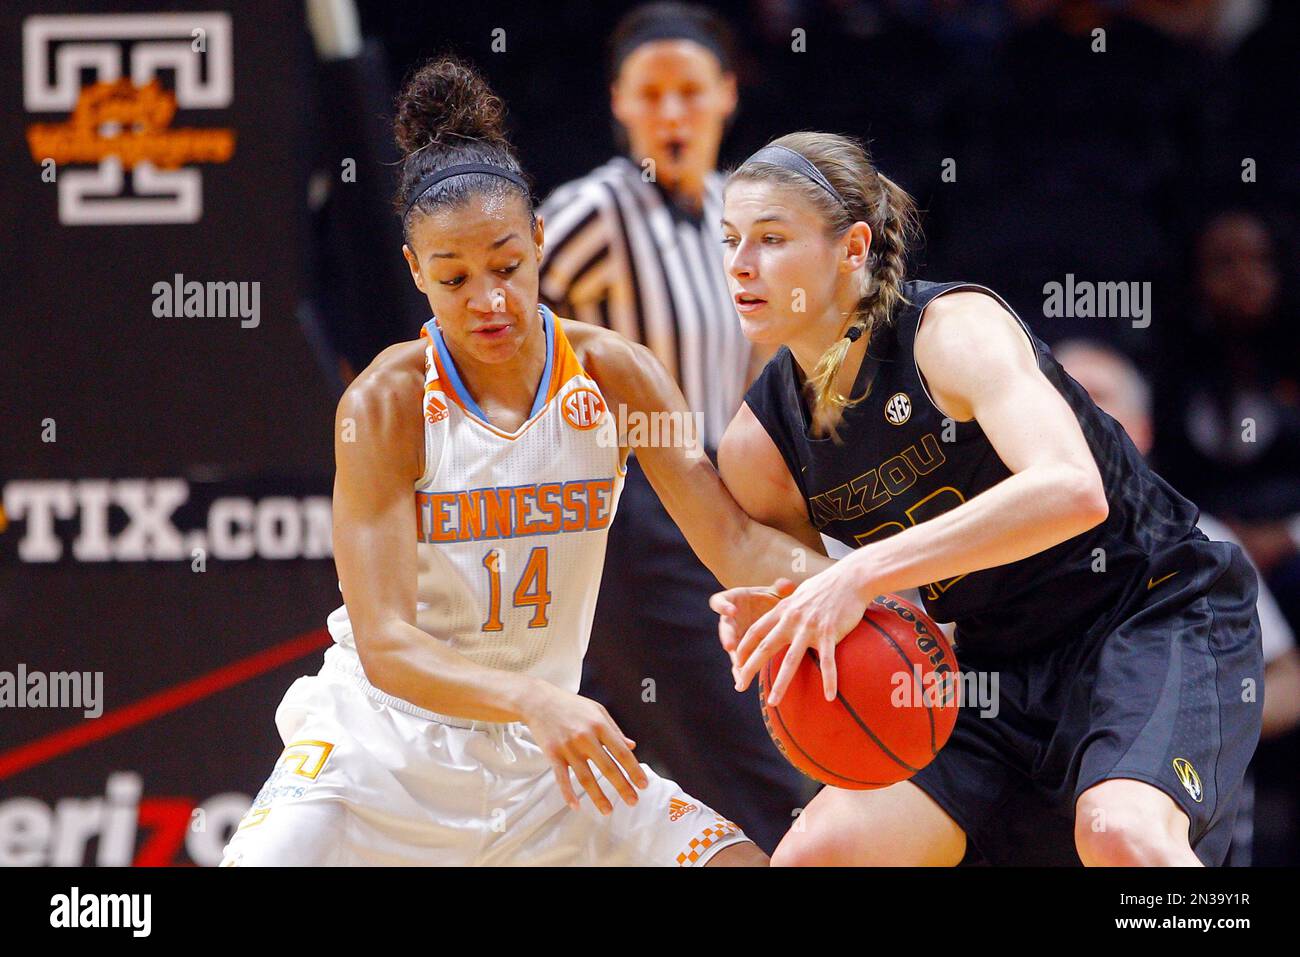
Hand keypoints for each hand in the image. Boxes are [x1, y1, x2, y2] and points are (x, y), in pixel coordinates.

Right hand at [517, 681, 647, 814]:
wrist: (538, 701)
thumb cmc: (571, 705)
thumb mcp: (597, 710)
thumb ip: (615, 730)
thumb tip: (632, 745)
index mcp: (599, 725)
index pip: (621, 752)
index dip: (634, 770)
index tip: (643, 784)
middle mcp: (585, 737)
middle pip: (607, 768)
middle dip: (622, 787)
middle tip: (633, 801)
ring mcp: (568, 747)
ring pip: (585, 777)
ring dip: (598, 797)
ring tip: (609, 810)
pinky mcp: (552, 754)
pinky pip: (561, 778)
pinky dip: (568, 793)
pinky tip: (576, 806)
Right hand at [710, 578, 796, 666]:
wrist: (766, 609)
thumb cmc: (767, 597)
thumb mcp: (773, 592)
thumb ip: (779, 588)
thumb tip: (787, 585)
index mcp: (731, 601)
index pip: (719, 602)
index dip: (723, 606)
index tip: (732, 611)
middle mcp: (728, 619)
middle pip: (724, 628)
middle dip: (728, 637)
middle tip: (730, 647)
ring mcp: (733, 634)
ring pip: (730, 647)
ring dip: (734, 659)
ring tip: (738, 672)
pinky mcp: (738, 648)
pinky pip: (738, 659)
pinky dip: (741, 668)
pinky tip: (744, 680)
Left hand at [732, 561, 870, 705]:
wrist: (850, 578)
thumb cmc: (825, 586)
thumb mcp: (798, 594)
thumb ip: (787, 606)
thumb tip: (780, 615)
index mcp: (782, 610)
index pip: (755, 632)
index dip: (743, 648)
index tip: (736, 662)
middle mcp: (791, 620)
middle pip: (765, 648)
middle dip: (749, 668)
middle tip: (739, 686)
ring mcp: (809, 628)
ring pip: (790, 660)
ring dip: (781, 684)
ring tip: (772, 702)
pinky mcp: (829, 634)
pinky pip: (827, 662)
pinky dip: (829, 680)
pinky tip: (829, 697)